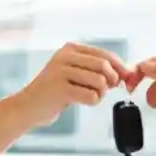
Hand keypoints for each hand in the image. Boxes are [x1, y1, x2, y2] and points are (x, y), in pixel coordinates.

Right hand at [17, 43, 131, 126]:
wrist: (28, 106)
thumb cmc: (56, 90)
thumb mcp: (75, 72)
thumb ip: (97, 69)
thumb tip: (127, 72)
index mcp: (70, 48)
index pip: (104, 54)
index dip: (119, 67)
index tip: (123, 78)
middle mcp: (65, 56)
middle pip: (103, 65)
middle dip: (112, 79)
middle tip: (108, 89)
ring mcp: (61, 72)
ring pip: (99, 81)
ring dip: (102, 92)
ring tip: (93, 96)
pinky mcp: (60, 90)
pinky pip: (91, 96)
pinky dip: (94, 101)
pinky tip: (85, 101)